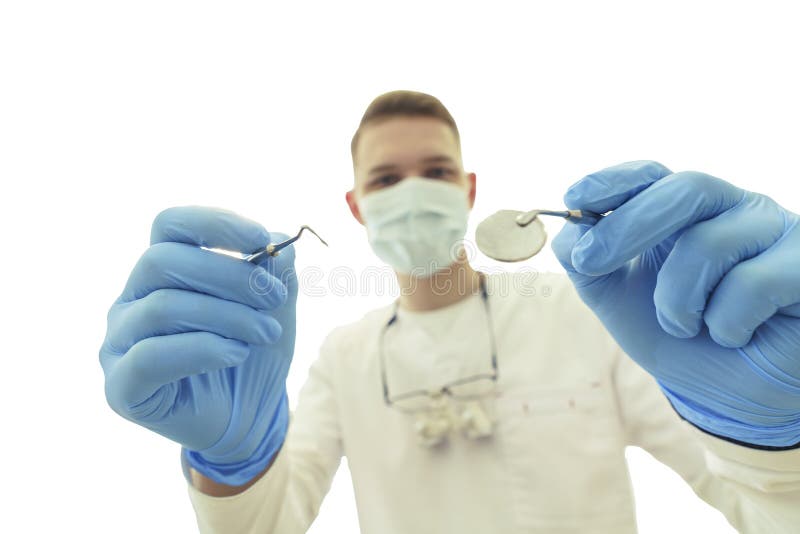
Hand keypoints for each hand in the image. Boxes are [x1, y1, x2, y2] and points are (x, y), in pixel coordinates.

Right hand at [100, 206, 297, 483]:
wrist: (247, 419)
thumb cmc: (252, 353)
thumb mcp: (274, 308)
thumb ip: (274, 272)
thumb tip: (277, 240)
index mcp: (161, 271)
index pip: (170, 225)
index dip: (214, 224)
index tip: (261, 239)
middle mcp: (131, 299)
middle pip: (163, 261)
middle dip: (229, 275)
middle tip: (275, 297)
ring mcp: (119, 342)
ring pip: (162, 306)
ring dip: (227, 315)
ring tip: (268, 333)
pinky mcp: (121, 386)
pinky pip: (151, 357)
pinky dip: (203, 349)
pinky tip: (238, 354)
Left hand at [552, 161, 799, 447]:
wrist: (742, 396)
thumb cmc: (686, 339)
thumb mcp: (622, 303)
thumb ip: (590, 266)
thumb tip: (568, 233)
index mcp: (686, 213)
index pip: (652, 175)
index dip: (613, 181)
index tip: (574, 197)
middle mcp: (732, 210)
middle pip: (683, 189)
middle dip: (626, 227)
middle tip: (591, 262)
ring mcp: (774, 232)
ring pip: (707, 243)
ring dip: (677, 300)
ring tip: (686, 327)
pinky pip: (752, 283)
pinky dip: (726, 322)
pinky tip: (734, 336)